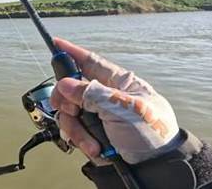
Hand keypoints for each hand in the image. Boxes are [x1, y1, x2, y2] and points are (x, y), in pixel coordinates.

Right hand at [50, 38, 179, 163]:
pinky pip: (71, 129)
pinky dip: (79, 139)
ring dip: (76, 127)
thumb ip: (92, 95)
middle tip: (70, 109)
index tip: (56, 43)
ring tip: (92, 141)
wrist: (155, 168)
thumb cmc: (151, 133)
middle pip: (70, 87)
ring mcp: (95, 115)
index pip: (91, 61)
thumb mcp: (124, 110)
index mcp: (118, 82)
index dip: (72, 52)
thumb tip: (64, 84)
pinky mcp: (90, 133)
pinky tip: (93, 147)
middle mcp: (103, 96)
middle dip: (66, 99)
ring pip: (67, 111)